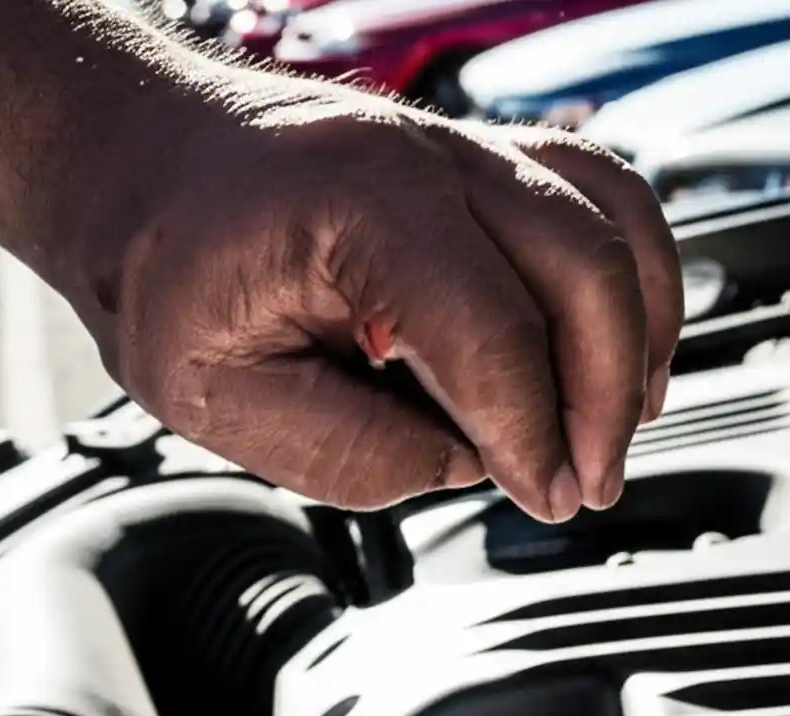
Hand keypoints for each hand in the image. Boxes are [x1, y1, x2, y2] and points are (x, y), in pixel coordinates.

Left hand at [88, 91, 681, 523]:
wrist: (147, 161)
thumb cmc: (168, 260)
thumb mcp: (210, 389)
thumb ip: (345, 447)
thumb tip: (466, 459)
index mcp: (356, 202)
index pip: (490, 328)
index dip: (531, 429)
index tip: (545, 494)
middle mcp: (428, 156)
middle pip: (582, 264)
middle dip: (606, 394)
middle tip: (588, 481)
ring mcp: (466, 147)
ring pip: (615, 219)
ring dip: (642, 329)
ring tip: (628, 418)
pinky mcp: (488, 159)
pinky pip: (603, 198)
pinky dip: (637, 273)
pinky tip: (629, 340)